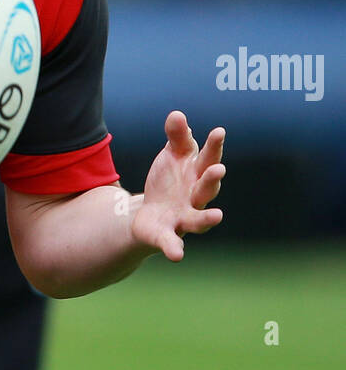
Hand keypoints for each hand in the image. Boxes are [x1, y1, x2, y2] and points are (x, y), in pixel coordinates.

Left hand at [132, 111, 225, 261]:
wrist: (151, 214)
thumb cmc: (170, 181)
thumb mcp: (172, 156)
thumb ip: (176, 137)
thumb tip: (176, 114)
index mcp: (197, 174)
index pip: (208, 159)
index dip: (214, 146)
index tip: (218, 132)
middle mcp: (196, 197)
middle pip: (207, 188)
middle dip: (212, 179)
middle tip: (218, 169)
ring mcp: (184, 218)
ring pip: (199, 220)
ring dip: (208, 219)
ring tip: (218, 216)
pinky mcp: (167, 235)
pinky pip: (172, 243)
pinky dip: (174, 248)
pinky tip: (177, 255)